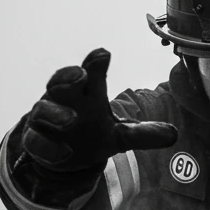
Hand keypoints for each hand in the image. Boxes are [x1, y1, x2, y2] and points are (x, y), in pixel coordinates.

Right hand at [21, 48, 177, 171]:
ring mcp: (47, 119)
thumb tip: (173, 134)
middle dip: (68, 76)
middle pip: (61, 81)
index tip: (103, 54)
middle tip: (81, 76)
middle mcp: (64, 100)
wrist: (63, 155)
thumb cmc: (92, 132)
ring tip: (71, 119)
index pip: (91, 71)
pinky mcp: (36, 141)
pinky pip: (37, 141)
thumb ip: (144, 134)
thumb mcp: (121, 135)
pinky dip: (48, 146)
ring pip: (44, 109)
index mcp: (87, 92)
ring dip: (56, 112)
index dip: (96, 62)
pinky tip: (63, 153)